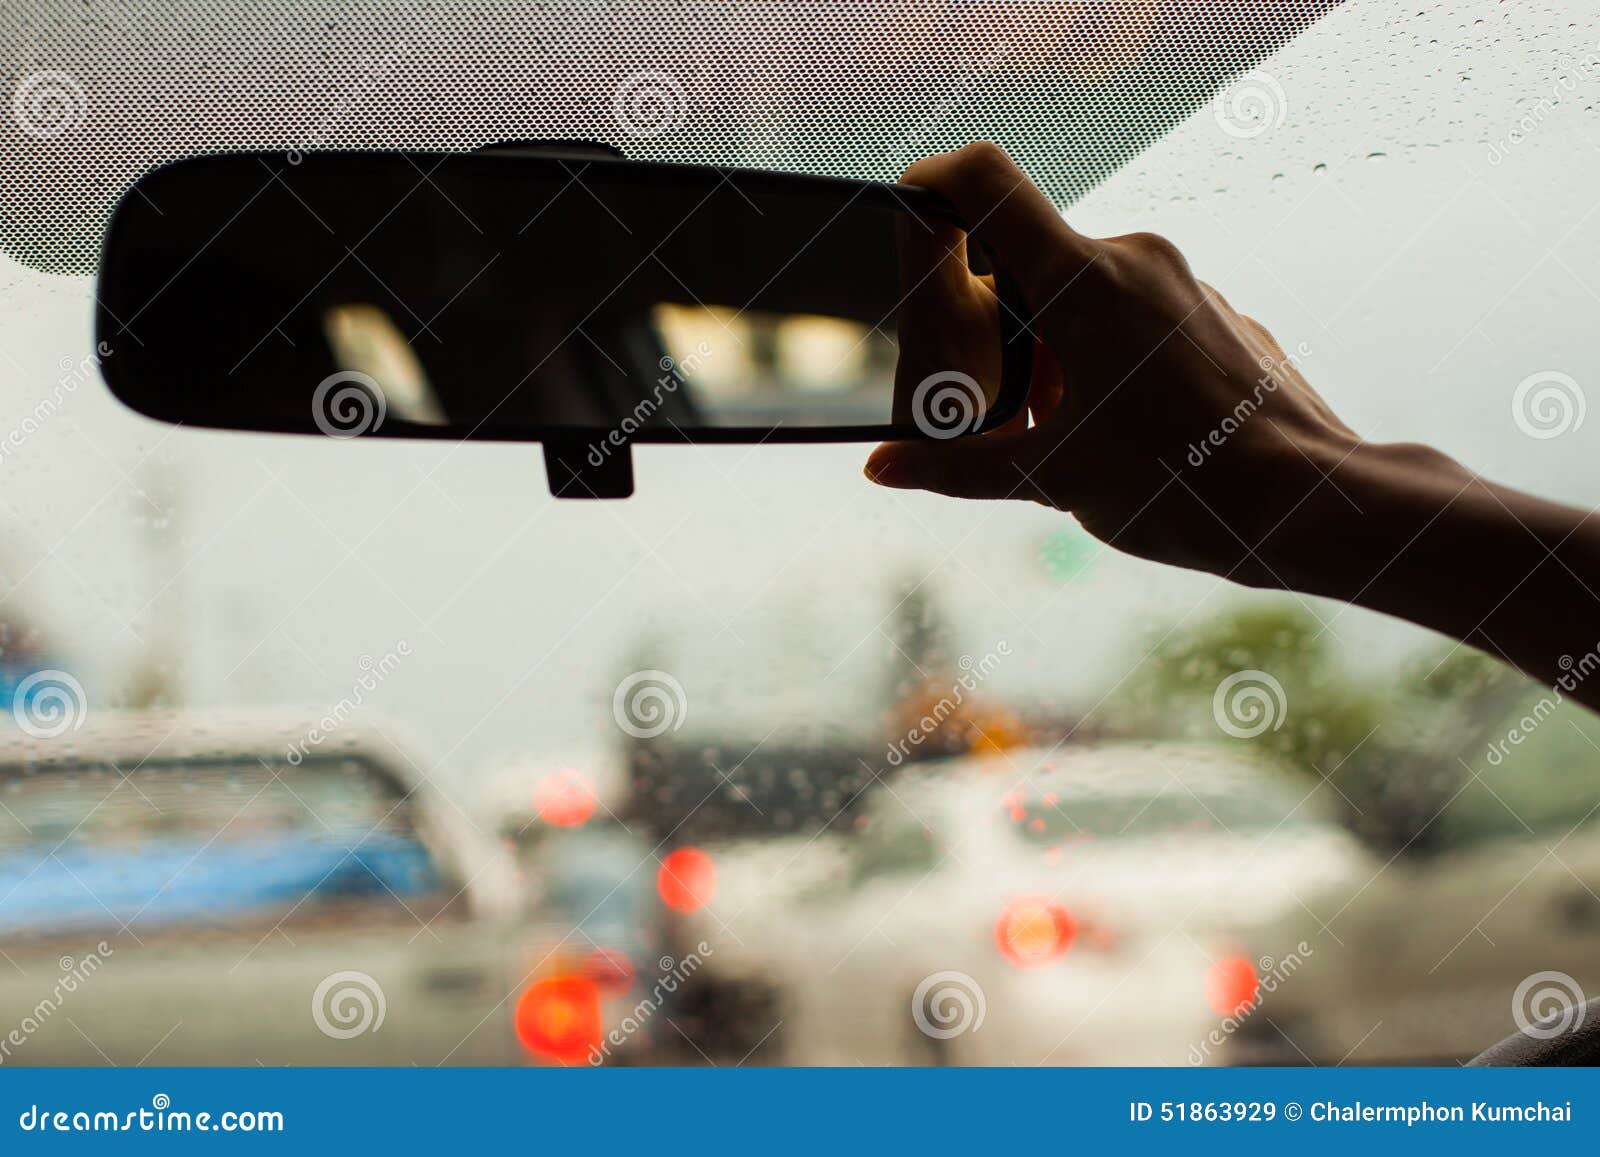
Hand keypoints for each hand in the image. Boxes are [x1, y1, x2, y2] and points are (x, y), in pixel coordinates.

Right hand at [870, 142, 1362, 586]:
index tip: (908, 206)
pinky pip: (1140, 314)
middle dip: (999, 321)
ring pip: (1089, 292)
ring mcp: (1185, 282)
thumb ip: (958, 466)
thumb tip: (882, 468)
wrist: (1310, 503)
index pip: (987, 181)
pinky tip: (1125, 429)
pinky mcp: (1216, 312)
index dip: (934, 181)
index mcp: (1086, 284)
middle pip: (1033, 258)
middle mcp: (1137, 261)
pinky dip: (1110, 356)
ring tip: (1068, 430)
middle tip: (994, 395)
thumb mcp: (1054, 480)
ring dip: (1057, 348)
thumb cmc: (1186, 489)